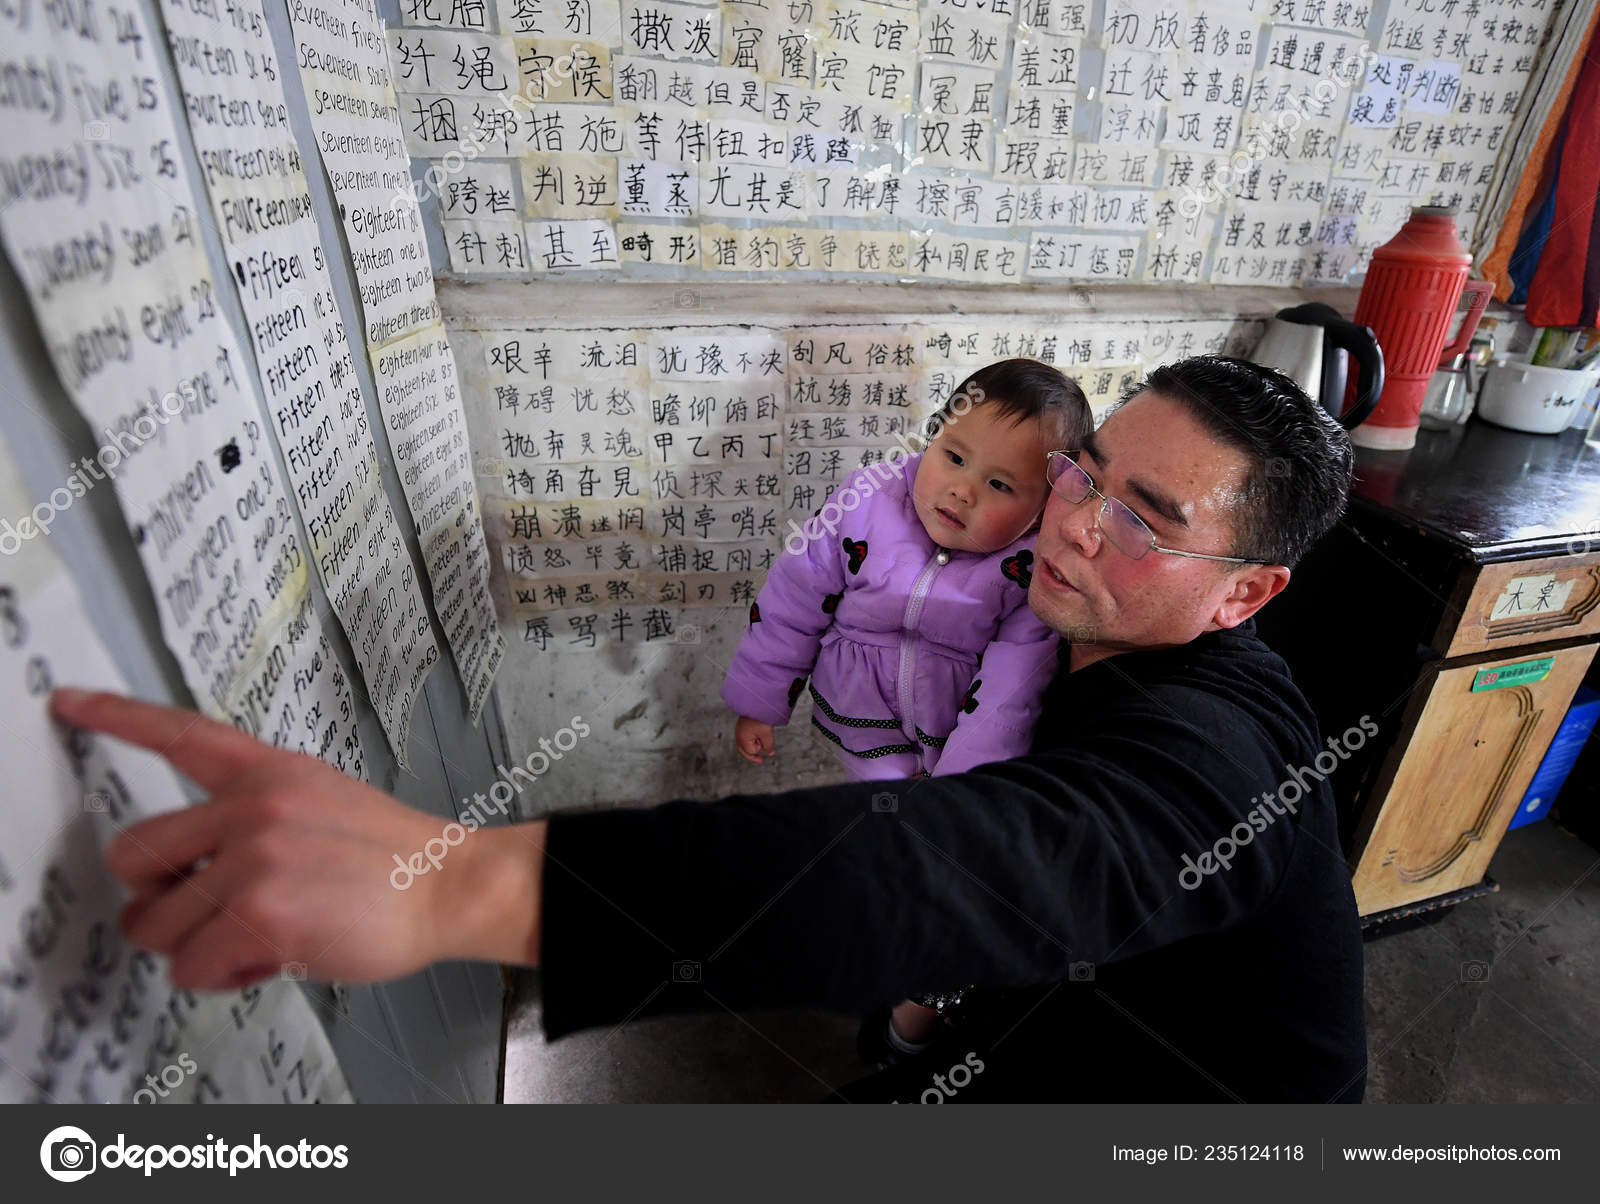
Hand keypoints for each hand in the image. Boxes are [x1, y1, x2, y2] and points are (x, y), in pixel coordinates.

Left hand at [47, 687, 544, 991]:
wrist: (449, 884)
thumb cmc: (392, 860)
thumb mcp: (321, 803)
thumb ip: (252, 819)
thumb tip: (187, 875)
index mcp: (268, 772)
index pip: (180, 734)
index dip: (114, 716)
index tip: (67, 702)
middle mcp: (252, 806)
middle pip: (135, 855)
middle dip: (155, 899)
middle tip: (201, 915)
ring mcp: (253, 858)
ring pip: (156, 925)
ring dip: (194, 947)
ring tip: (255, 939)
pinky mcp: (260, 912)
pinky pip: (192, 965)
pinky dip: (223, 976)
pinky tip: (271, 957)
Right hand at [734, 715, 775, 764]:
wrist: (757, 702)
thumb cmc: (760, 718)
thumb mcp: (767, 734)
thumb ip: (768, 746)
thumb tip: (770, 753)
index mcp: (742, 738)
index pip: (751, 751)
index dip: (760, 748)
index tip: (766, 742)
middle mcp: (738, 735)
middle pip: (743, 751)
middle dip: (752, 755)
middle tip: (760, 760)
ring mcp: (739, 730)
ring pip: (744, 744)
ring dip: (753, 746)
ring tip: (762, 742)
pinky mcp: (742, 725)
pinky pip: (745, 737)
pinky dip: (752, 739)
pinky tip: (758, 737)